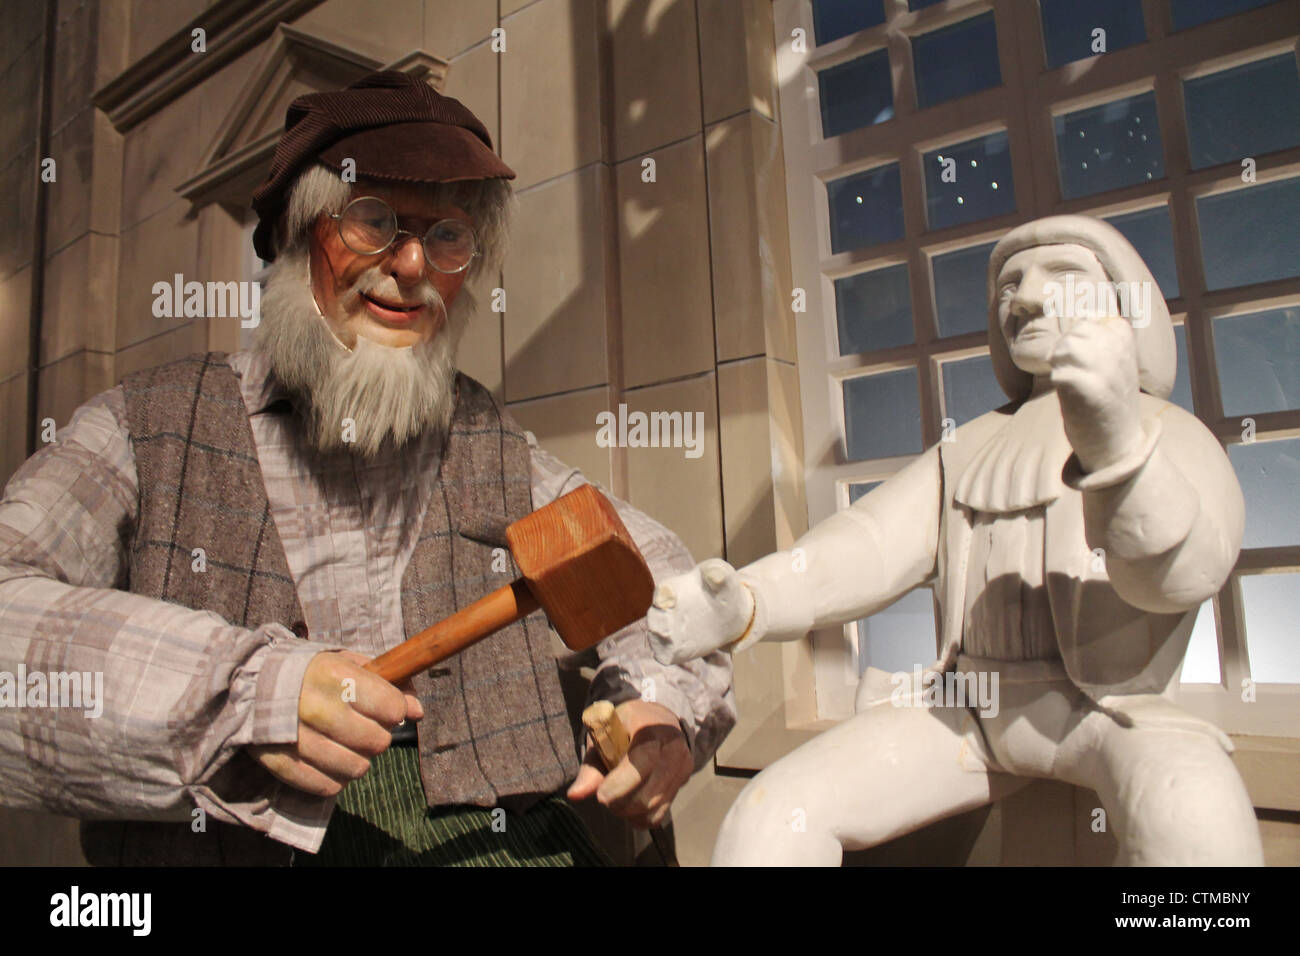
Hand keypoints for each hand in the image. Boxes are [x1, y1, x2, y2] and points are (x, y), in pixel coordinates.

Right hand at [248, 649, 422, 796]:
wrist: (247, 685)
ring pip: (358, 768)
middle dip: (377, 734)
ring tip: (343, 743)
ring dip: (357, 758)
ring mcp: (299, 740)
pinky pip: (330, 786)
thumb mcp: (346, 662)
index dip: (394, 709)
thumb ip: (387, 682)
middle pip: (378, 741)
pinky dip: (335, 776)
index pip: (391, 707)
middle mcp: (318, 708)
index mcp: (334, 676)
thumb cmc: (307, 672)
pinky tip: (328, 759)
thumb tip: (419, 709)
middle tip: (361, 726)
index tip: (384, 708)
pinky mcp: (283, 766)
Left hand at [566, 699, 692, 827]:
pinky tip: (629, 804)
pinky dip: (639, 816)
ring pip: (652, 808)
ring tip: (615, 798)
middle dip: (618, 803)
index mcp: (652, 730)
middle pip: (647, 795)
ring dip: (627, 812)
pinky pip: (658, 814)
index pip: (644, 762)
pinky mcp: (682, 783)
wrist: (658, 719)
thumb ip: (591, 766)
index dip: (621, 784)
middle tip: (604, 795)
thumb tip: (575, 795)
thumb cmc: (625, 726)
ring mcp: (681, 769)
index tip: (601, 795)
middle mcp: (673, 750)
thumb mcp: (605, 736)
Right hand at [647, 558, 754, 665]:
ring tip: (670, 642)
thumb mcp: (725, 579)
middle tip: (666, 630)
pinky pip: (664, 652)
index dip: (664, 594)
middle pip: (655, 615)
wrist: (729, 616)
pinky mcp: (674, 647)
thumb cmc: (723, 591)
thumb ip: (719, 575)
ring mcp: (668, 629)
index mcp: (675, 587)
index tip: (669, 597)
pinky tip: (673, 655)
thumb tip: (715, 573)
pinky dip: (665, 654)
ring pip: (657, 636)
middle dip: (659, 622)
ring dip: (660, 640)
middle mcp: (666, 609)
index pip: (664, 590)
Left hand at [1049, 314, 1143, 473]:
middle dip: (1065, 352)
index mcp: (1124, 333)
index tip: (1089, 362)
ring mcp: (1108, 366)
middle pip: (1074, 332)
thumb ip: (1092, 334)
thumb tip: (1057, 305)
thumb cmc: (1107, 396)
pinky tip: (1073, 396)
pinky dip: (1061, 384)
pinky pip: (1060, 373)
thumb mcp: (1109, 356)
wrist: (1117, 441)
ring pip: (1065, 348)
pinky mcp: (1092, 388)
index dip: (1077, 340)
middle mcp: (1119, 346)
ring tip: (1074, 383)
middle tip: (1076, 374)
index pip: (1086, 317)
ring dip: (1061, 367)